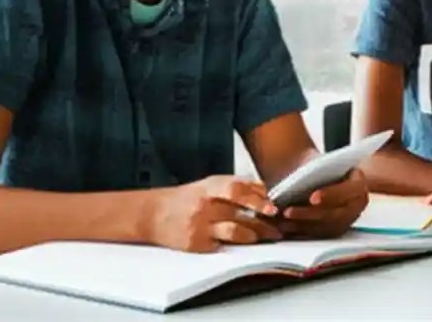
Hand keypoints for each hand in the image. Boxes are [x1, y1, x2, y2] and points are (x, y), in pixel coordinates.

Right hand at [144, 176, 281, 252]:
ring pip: (235, 232)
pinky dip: (236, 244)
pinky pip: (222, 245)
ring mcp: (200, 226)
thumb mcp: (209, 184)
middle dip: (264, 221)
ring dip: (255, 235)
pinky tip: (246, 243)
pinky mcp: (196, 244)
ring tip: (268, 236)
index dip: (258, 199)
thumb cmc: (185, 198)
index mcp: (210, 187)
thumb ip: (236, 186)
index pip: (238, 191)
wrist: (152, 214)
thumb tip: (264, 190)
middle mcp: (205, 206)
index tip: (274, 206)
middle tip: (279, 226)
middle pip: (241, 214)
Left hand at [277, 169, 369, 238]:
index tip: (312, 198)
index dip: (332, 195)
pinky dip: (300, 231)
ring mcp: (347, 220)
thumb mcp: (315, 163)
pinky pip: (318, 235)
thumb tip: (301, 178)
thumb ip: (312, 170)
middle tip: (288, 212)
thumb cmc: (315, 167)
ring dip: (302, 225)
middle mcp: (357, 204)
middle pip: (337, 214)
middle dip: (310, 214)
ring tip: (281, 220)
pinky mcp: (334, 230)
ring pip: (326, 227)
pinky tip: (283, 227)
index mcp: (358, 182)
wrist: (313, 175)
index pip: (351, 190)